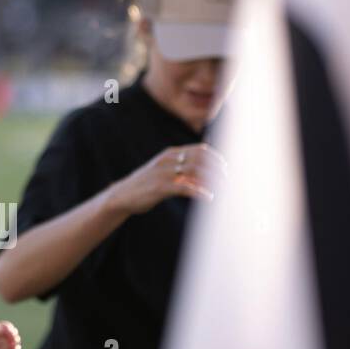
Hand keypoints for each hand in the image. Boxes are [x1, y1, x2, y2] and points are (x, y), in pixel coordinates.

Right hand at [107, 144, 224, 215]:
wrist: (122, 196)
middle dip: (217, 169)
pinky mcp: (161, 187)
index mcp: (171, 154)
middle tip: (228, 179)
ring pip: (196, 172)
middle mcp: (169, 160)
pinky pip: (186, 187)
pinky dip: (200, 192)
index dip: (216, 158)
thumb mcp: (162, 171)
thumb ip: (180, 169)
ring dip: (212, 180)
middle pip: (201, 160)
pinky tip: (209, 198)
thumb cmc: (145, 185)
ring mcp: (164, 173)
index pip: (200, 150)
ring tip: (222, 188)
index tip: (226, 168)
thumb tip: (201, 174)